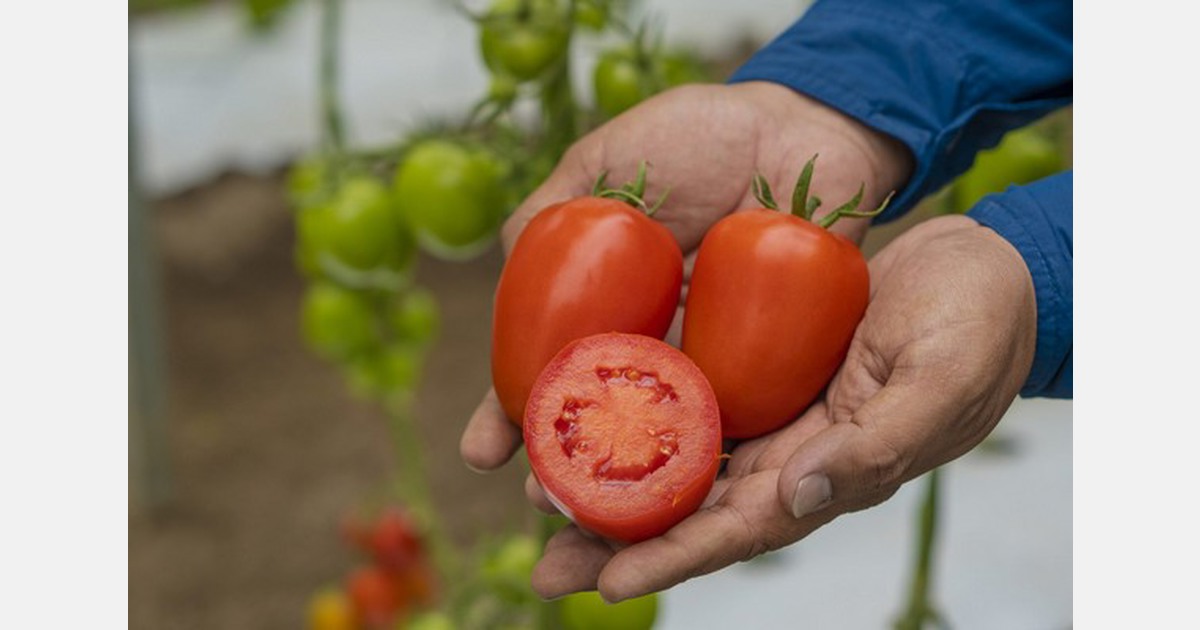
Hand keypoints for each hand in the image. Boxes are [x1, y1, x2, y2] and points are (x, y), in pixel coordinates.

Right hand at [460, 81, 911, 469]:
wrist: (800, 128)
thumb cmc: (700, 135)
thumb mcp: (603, 163)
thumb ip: (550, 210)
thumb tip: (505, 262)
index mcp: (609, 307)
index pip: (552, 371)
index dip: (514, 414)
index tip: (480, 454)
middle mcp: (657, 346)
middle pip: (605, 422)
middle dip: (566, 470)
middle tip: (536, 501)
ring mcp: (716, 362)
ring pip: (666, 437)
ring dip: (631, 483)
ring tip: (596, 518)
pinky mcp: (779, 368)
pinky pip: (742, 418)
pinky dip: (711, 456)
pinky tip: (684, 491)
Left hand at [527, 214, 1037, 600]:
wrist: (989, 269)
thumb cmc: (980, 326)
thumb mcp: (938, 383)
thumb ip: (874, 448)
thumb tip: (797, 499)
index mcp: (832, 472)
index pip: (740, 531)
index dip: (672, 559)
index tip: (606, 584)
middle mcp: (792, 453)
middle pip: (692, 508)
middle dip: (619, 539)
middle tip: (543, 561)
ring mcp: (774, 409)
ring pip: (681, 457)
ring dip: (613, 478)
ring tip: (539, 491)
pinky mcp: (762, 364)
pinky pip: (692, 390)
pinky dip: (643, 406)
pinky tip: (592, 403)